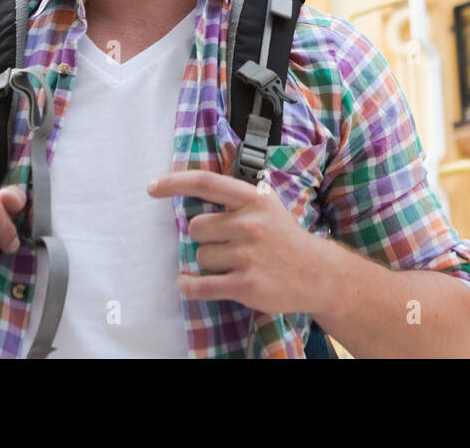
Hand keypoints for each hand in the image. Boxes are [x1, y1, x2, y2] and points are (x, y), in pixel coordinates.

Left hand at [147, 170, 324, 315]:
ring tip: (236, 264)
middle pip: (196, 228)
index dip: (174, 183)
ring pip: (200, 257)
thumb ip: (236, 196)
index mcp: (254, 199)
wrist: (317, 274)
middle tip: (228, 244)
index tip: (152, 188)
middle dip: (205, 238)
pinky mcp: (245, 285)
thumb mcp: (267, 205)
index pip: (205, 182)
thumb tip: (193, 185)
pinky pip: (200, 285)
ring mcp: (248, 255)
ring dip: (210, 263)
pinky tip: (187, 283)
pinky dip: (189, 286)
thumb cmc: (284, 237)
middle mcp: (250, 224)